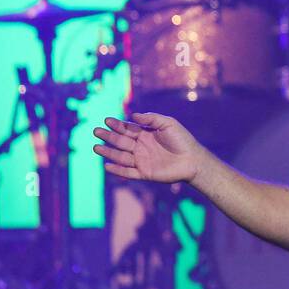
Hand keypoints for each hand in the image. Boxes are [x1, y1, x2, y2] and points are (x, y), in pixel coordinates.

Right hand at [91, 113, 205, 184]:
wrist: (192, 159)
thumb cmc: (182, 139)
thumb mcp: (168, 123)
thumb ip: (151, 118)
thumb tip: (133, 115)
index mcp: (146, 134)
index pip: (127, 129)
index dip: (117, 125)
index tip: (107, 120)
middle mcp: (141, 147)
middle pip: (121, 141)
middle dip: (108, 136)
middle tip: (96, 131)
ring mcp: (142, 160)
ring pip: (121, 156)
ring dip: (108, 152)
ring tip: (96, 147)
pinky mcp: (145, 173)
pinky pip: (128, 173)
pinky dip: (117, 170)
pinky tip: (107, 166)